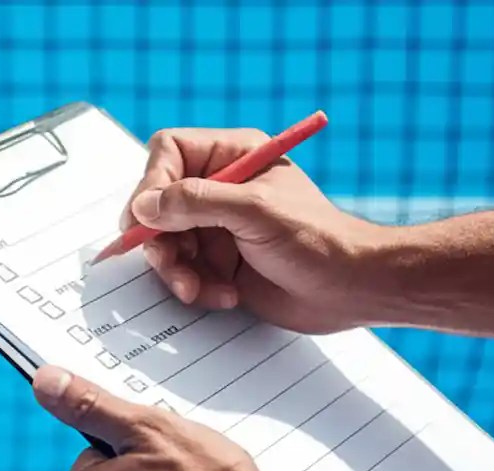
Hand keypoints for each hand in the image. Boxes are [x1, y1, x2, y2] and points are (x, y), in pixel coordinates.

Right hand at [120, 128, 390, 334]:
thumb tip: (144, 206)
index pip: (170, 152)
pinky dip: (196, 287)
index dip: (152, 183)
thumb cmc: (317, 240)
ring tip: (198, 289)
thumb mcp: (255, 212)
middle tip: (168, 262)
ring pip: (165, 242)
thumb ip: (197, 202)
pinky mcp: (218, 262)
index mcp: (233, 156)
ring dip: (177, 270)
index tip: (148, 217)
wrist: (349, 290)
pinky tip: (226, 295)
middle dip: (161, 238)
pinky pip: (183, 271)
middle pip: (158, 202)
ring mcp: (217, 226)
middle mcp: (220, 188)